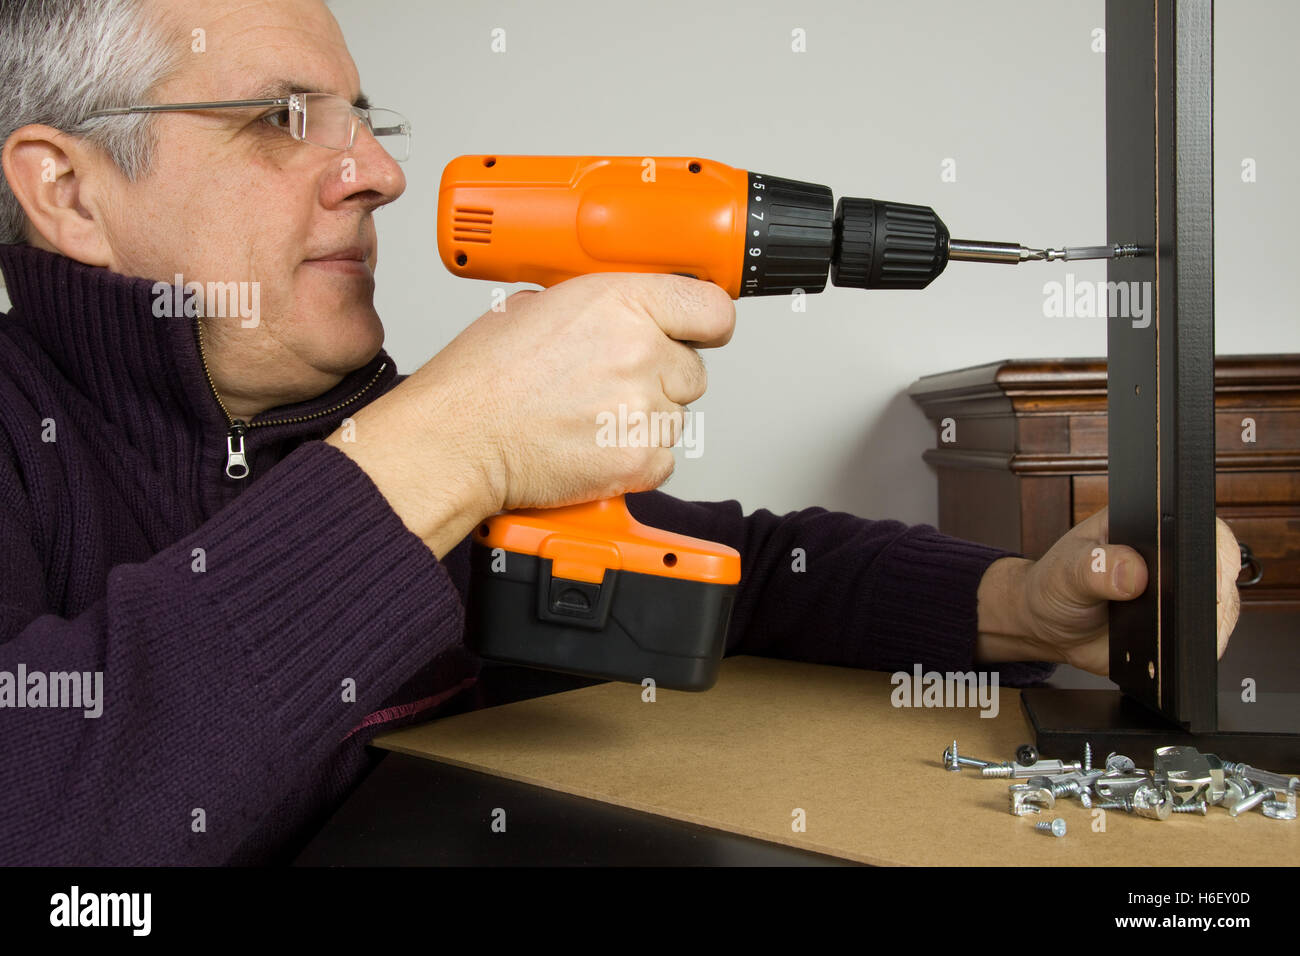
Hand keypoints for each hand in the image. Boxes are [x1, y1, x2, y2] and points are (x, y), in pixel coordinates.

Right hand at [326, 273, 734, 556]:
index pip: (711, 308)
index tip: (699, 332)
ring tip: (589, 418)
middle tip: (609, 385)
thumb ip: (599, 305)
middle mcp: (639, 350)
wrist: (457, 440)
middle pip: (693, 369)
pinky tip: (592, 446)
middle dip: (660, 378)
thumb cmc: (482, 379)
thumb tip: (626, 310)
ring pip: (677, 416)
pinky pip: (663, 458)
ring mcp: (643, 407)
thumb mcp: (538, 304)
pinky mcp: (639, 458)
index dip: (704, 324)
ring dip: (644, 419)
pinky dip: (634, 459)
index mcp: (621, 301)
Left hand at [1005, 507, 1241, 674]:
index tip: (1210, 575)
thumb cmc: (1057, 584)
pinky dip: (1191, 651)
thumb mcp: (1067, 570)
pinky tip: (1164, 654)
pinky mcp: (1180, 630)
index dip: (1216, 549)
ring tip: (1159, 634)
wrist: (1048, 625)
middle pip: (1220, 571)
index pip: (1201, 527)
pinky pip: (1204, 643)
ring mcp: (1182, 596)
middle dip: (1210, 595)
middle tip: (1175, 614)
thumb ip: (1096, 567)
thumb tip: (1132, 571)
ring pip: (1221, 610)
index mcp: (1150, 525)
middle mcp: (1176, 558)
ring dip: (1201, 627)